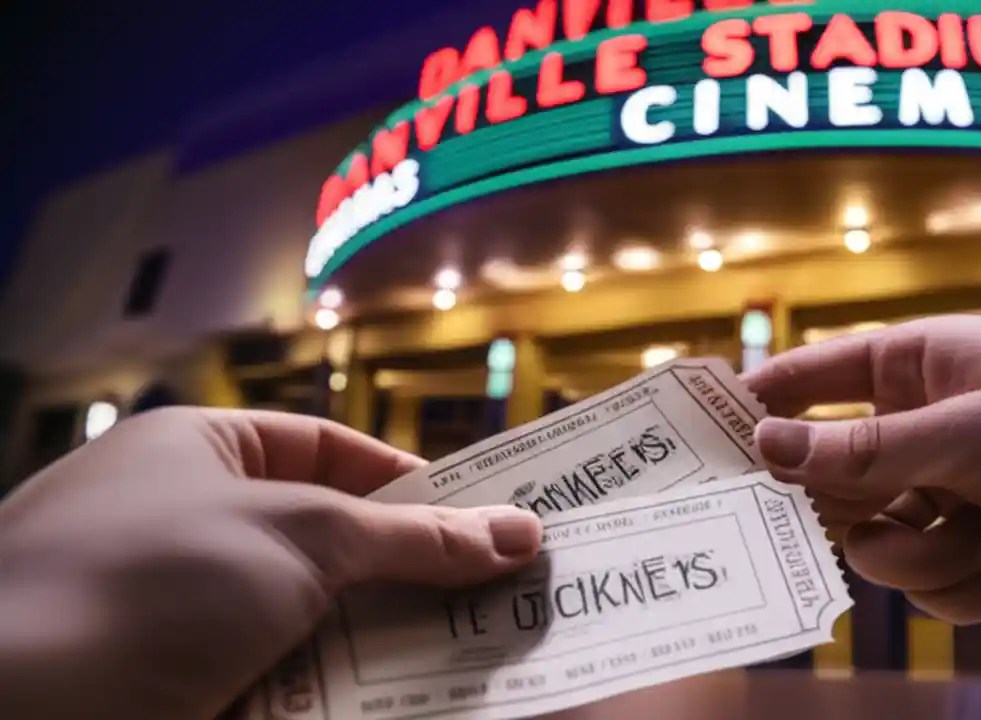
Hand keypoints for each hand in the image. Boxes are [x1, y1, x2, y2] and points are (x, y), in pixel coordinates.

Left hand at [0, 408, 541, 719]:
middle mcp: (193, 530)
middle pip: (334, 548)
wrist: (11, 710)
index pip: (331, 450)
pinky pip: (286, 685)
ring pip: (316, 628)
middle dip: (413, 579)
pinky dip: (341, 696)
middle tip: (498, 602)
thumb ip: (411, 539)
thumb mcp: (301, 536)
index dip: (411, 483)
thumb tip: (516, 534)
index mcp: (204, 453)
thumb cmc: (145, 580)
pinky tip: (407, 702)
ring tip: (474, 662)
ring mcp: (183, 620)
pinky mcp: (187, 691)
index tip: (486, 521)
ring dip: (387, 650)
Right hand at [746, 316, 980, 624]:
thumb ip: (866, 450)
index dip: (763, 404)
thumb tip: (764, 445)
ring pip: (877, 540)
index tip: (708, 446)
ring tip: (973, 550)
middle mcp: (926, 422)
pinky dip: (957, 589)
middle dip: (859, 514)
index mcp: (920, 364)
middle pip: (833, 476)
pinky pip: (926, 578)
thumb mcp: (977, 436)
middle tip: (894, 520)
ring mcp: (951, 484)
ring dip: (916, 562)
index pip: (815, 374)